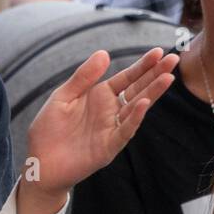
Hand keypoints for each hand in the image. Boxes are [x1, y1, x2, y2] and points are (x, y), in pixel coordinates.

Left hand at [24, 48, 177, 196]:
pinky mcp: (108, 147)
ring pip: (136, 108)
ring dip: (152, 94)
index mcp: (100, 96)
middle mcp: (110, 111)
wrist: (39, 163)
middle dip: (155, 75)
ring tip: (167, 78)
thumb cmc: (50, 130)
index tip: (158, 51)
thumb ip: (83, 77)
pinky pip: (124, 131)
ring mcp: (112, 129)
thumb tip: (104, 52)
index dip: (142, 65)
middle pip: (138, 90)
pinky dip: (134, 118)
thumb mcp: (63, 97)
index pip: (127, 78)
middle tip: (174, 59)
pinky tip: (142, 104)